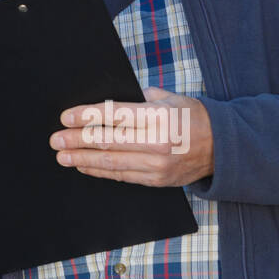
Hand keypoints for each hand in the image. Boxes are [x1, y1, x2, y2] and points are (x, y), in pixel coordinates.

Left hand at [48, 87, 213, 186]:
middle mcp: (157, 142)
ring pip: (112, 162)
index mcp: (159, 116)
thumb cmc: (193, 116)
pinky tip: (85, 166)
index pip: (114, 115)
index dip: (86, 116)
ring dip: (82, 160)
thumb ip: (141, 98)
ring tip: (63, 156)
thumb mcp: (170, 98)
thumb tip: (111, 100)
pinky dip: (100, 171)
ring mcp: (157, 164)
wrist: (223, 147)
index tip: (65, 117)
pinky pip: (123, 176)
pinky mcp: (157, 180)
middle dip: (77, 141)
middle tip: (55, 139)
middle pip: (108, 141)